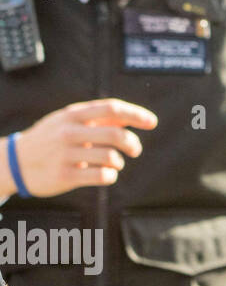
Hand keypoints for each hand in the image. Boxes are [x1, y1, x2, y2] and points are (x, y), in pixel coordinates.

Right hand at [2, 99, 156, 197]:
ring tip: (113, 163)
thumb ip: (99, 118)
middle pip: (116, 135)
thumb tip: (132, 118)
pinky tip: (105, 174)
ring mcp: (66, 154)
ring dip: (119, 162)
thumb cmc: (49, 139)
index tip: (152, 122)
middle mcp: (69, 132)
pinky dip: (111, 176)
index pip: (112, 108)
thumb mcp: (69, 121)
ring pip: (111, 157)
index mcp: (73, 114)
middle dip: (133, 144)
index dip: (136, 114)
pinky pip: (102, 176)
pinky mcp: (64, 175)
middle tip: (135, 150)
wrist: (12, 162)